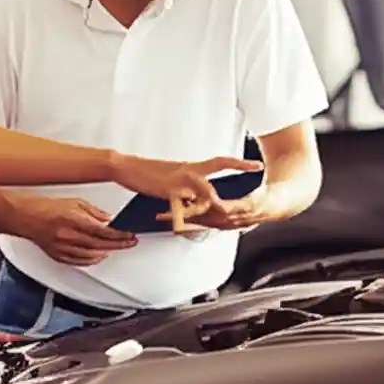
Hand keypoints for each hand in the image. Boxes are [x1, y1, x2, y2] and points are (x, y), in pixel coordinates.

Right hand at [18, 196, 135, 265]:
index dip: (119, 235)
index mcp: (73, 220)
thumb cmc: (46, 207)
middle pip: (101, 245)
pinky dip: (92, 260)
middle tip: (129, 243)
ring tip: (117, 248)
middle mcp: (69, 236)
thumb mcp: (74, 202)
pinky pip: (79, 261)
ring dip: (107, 252)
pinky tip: (99, 256)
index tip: (129, 235)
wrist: (25, 217)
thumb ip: (93, 212)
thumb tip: (108, 220)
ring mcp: (63, 248)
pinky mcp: (58, 255)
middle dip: (118, 244)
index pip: (103, 231)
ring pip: (92, 255)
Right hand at [110, 154, 263, 228]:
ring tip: (223, 211)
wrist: (127, 167)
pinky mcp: (168, 191)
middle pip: (219, 166)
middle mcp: (189, 171)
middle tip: (256, 169)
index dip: (239, 163)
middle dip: (238, 167)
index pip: (220, 162)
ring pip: (205, 189)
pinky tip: (188, 221)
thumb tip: (194, 195)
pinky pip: (183, 204)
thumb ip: (187, 184)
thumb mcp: (172, 175)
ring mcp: (180, 180)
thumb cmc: (147, 172)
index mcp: (191, 167)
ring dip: (214, 201)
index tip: (255, 164)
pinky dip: (187, 214)